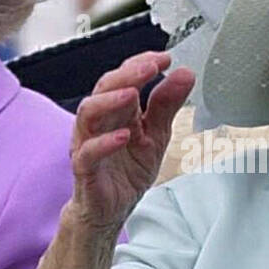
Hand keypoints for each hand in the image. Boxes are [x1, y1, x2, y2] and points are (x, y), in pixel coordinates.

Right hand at [67, 51, 193, 232]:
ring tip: (133, 94)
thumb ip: (167, 106)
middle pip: (104, 89)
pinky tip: (123, 136)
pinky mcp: (85, 170)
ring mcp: (88, 145)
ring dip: (110, 101)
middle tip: (150, 67)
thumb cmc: (126, 172)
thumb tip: (184, 74)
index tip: (164, 58)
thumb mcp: (156, 135)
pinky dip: (104, 142)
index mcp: (116, 112)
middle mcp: (99, 124)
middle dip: (127, 75)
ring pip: (88, 115)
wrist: (110, 211)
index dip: (141, 64)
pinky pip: (87, 153)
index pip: (123, 78)